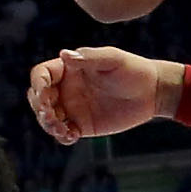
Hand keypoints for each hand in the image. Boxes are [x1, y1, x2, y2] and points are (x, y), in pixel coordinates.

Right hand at [29, 48, 171, 145]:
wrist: (153, 92)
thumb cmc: (133, 70)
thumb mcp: (112, 60)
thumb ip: (89, 58)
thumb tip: (64, 54)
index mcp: (69, 69)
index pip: (41, 75)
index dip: (37, 84)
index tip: (43, 94)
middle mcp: (66, 88)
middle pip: (38, 98)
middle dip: (39, 108)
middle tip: (50, 115)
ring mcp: (73, 108)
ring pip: (47, 118)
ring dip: (48, 125)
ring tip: (62, 129)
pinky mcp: (82, 125)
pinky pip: (64, 133)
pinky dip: (61, 137)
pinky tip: (70, 136)